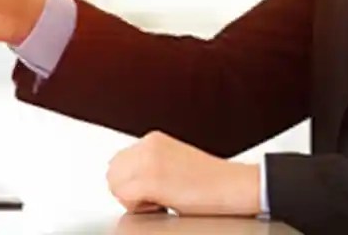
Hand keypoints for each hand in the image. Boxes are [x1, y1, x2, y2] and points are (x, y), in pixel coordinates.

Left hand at [107, 132, 260, 216]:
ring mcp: (148, 161)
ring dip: (132, 199)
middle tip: (153, 200)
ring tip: (159, 202)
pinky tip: (162, 205)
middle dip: (127, 190)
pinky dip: (139, 207)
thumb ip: (149, 165)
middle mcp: (148, 146)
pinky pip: (125, 196)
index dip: (131, 183)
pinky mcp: (151, 179)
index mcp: (152, 140)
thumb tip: (129, 180)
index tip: (150, 193)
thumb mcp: (174, 162)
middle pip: (112, 172)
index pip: (119, 162)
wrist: (234, 185)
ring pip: (115, 184)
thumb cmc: (211, 181)